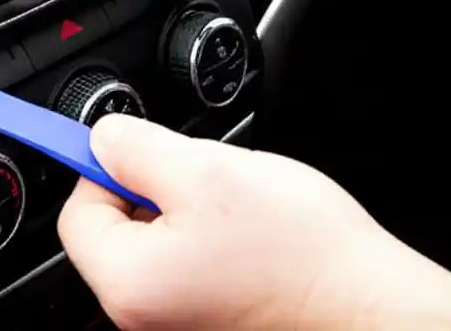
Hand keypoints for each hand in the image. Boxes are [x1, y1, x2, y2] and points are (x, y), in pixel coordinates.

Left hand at [58, 115, 450, 329]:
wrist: (373, 307)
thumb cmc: (303, 254)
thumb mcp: (206, 171)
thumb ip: (136, 148)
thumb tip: (101, 137)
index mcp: (127, 283)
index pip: (76, 211)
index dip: (103, 168)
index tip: (129, 145)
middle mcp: (142, 314)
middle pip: (113, 228)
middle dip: (151, 189)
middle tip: (201, 178)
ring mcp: (176, 321)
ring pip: (155, 241)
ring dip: (184, 211)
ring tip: (235, 209)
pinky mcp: (208, 318)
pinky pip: (186, 264)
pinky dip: (208, 238)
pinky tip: (247, 234)